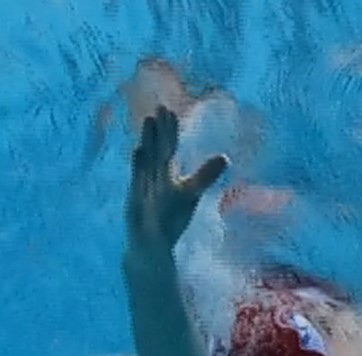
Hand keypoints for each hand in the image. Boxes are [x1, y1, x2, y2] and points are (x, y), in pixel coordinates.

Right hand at [126, 105, 227, 253]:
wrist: (150, 241)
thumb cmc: (170, 218)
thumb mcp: (190, 193)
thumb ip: (204, 176)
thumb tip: (224, 157)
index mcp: (168, 173)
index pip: (169, 147)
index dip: (169, 130)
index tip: (169, 111)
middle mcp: (157, 176)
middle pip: (159, 149)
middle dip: (159, 130)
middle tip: (160, 108)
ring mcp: (145, 185)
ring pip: (148, 158)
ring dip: (148, 140)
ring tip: (149, 121)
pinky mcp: (137, 196)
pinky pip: (138, 176)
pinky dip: (139, 164)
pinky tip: (138, 150)